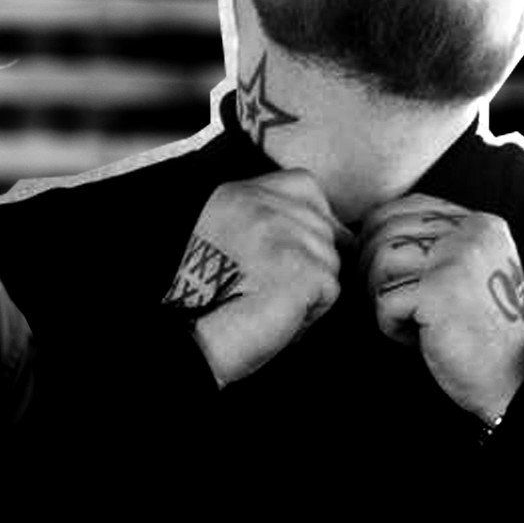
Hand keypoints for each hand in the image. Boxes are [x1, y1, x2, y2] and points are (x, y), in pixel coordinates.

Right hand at [164, 169, 349, 386]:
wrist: (193, 337)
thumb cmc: (204, 301)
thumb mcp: (223, 237)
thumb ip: (264, 217)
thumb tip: (326, 226)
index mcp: (237, 196)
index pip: (303, 186)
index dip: (310, 218)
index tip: (289, 251)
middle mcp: (261, 207)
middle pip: (322, 226)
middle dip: (307, 261)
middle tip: (266, 287)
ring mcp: (286, 235)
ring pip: (330, 260)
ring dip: (308, 289)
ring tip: (268, 303)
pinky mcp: (306, 268)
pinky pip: (330, 290)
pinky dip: (310, 312)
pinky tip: (277, 316)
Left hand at [358, 194, 523, 420]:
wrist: (510, 376)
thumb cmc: (474, 327)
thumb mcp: (463, 270)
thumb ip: (428, 242)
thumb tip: (362, 230)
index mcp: (478, 223)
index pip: (404, 208)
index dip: (378, 237)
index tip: (382, 272)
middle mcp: (471, 232)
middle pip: (385, 231)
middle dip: (373, 270)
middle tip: (395, 303)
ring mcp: (457, 258)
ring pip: (380, 259)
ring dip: (382, 297)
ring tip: (411, 319)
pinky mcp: (438, 290)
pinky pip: (383, 299)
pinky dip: (390, 325)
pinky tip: (418, 338)